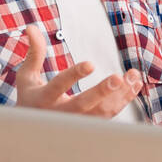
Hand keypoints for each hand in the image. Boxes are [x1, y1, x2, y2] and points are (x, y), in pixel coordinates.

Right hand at [14, 26, 142, 117]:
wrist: (32, 133)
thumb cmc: (31, 99)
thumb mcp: (27, 77)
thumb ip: (34, 53)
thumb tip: (31, 27)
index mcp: (43, 100)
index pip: (58, 86)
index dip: (74, 75)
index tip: (90, 64)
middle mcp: (60, 114)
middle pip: (83, 104)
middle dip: (101, 91)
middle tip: (118, 77)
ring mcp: (76, 124)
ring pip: (100, 112)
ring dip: (120, 94)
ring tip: (133, 75)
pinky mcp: (90, 127)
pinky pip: (109, 115)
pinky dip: (123, 100)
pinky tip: (134, 85)